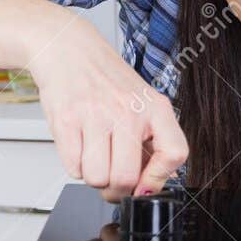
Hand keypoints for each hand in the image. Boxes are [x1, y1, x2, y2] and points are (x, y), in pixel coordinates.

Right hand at [26, 21, 188, 202]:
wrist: (70, 50)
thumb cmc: (108, 81)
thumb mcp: (143, 104)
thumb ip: (155, 142)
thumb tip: (156, 183)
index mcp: (155, 108)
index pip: (174, 154)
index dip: (159, 179)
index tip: (146, 183)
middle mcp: (128, 111)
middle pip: (126, 178)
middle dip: (117, 189)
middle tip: (113, 178)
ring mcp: (96, 115)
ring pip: (97, 178)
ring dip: (94, 177)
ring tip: (95, 156)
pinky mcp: (66, 120)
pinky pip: (73, 168)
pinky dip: (75, 166)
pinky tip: (80, 146)